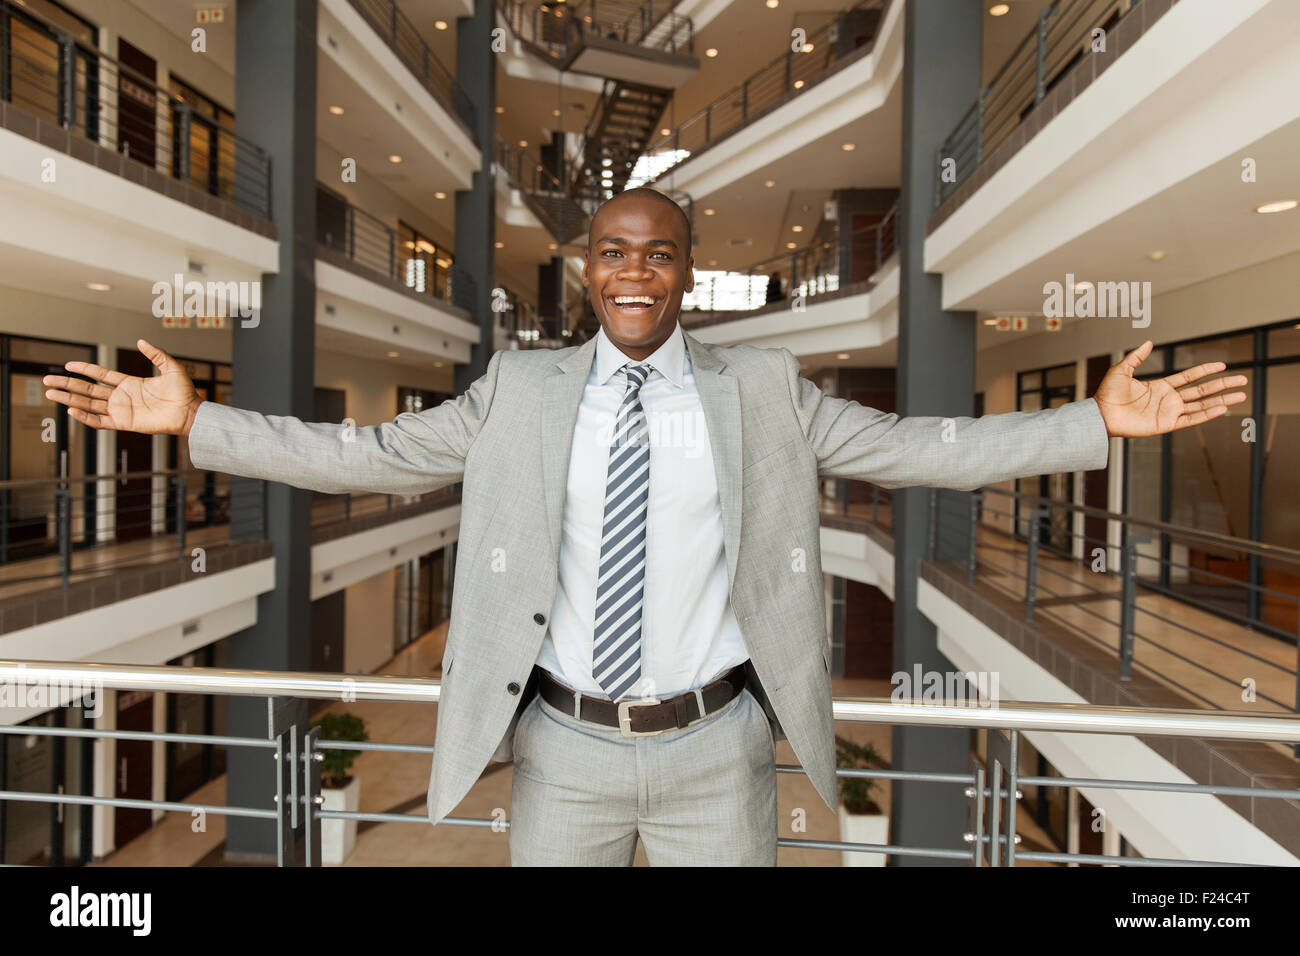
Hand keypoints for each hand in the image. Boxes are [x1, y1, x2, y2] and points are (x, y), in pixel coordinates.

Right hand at [42, 339, 202, 435]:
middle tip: (47, 380)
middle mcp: (122, 397)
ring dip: (69, 400)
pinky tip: (71, 411)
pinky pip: (101, 421)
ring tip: (50, 394)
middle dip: (67, 385)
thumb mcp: (171, 367)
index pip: (100, 375)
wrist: (191, 412)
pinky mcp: (125, 423)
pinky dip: (85, 417)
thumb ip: (155, 354)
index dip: (84, 369)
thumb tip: (140, 341)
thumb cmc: (184, 392)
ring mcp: (122, 410)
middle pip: (87, 389)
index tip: (68, 365)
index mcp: (129, 383)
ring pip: (89, 404)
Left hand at [1094, 340, 1247, 437]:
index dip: (1206, 370)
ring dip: (1221, 400)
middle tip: (1242, 380)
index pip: (1190, 377)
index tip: (1223, 365)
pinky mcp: (1166, 424)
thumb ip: (1137, 357)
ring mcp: (1169, 412)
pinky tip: (1222, 408)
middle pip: (1202, 390)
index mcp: (1161, 386)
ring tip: (1241, 395)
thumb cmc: (1108, 394)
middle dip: (1222, 385)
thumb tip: (1150, 342)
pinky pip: (1191, 419)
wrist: (1101, 414)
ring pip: (1201, 405)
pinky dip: (1207, 414)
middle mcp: (1169, 399)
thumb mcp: (1122, 370)